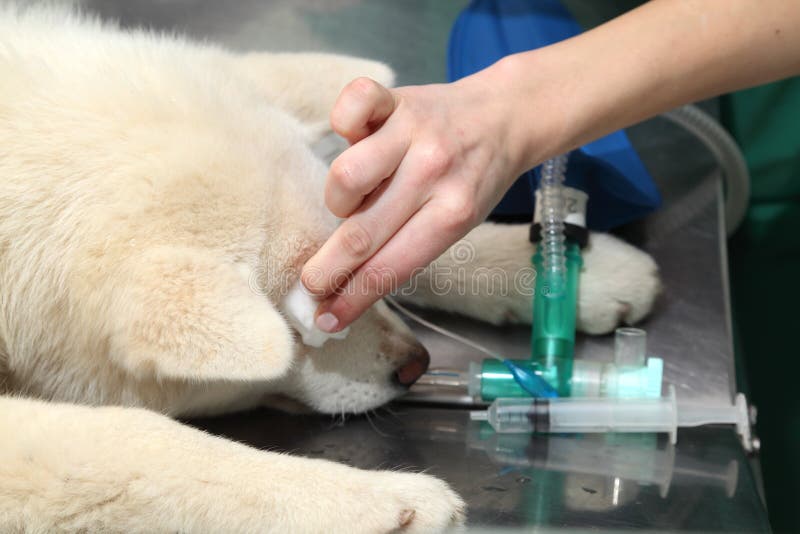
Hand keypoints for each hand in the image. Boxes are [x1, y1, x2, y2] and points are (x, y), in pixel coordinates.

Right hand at [301, 71, 532, 331]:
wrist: (506, 117)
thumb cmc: (474, 177)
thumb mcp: (457, 221)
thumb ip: (407, 242)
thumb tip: (350, 278)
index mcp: (452, 215)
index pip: (390, 267)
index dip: (353, 298)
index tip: (327, 318)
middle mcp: (432, 174)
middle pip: (361, 233)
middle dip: (326, 271)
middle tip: (310, 284)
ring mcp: (413, 132)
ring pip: (346, 176)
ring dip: (338, 199)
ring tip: (353, 200)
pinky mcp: (398, 97)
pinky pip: (353, 104)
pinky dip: (343, 121)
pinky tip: (352, 135)